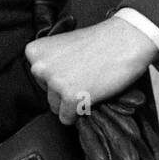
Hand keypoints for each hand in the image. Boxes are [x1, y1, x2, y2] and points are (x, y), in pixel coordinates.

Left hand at [24, 16, 157, 123]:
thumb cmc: (98, 42)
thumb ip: (50, 62)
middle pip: (46, 93)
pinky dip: (78, 113)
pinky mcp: (70, 98)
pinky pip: (66, 118)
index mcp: (34, 52)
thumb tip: (47, 84)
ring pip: (55, 106)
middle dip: (64, 90)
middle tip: (84, 78)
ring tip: (89, 85)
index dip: (58, 76)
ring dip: (71, 102)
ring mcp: (54, 82)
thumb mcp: (62, 45)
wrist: (124, 41)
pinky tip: (91, 97)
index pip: (38, 77)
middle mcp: (39, 67)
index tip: (72, 70)